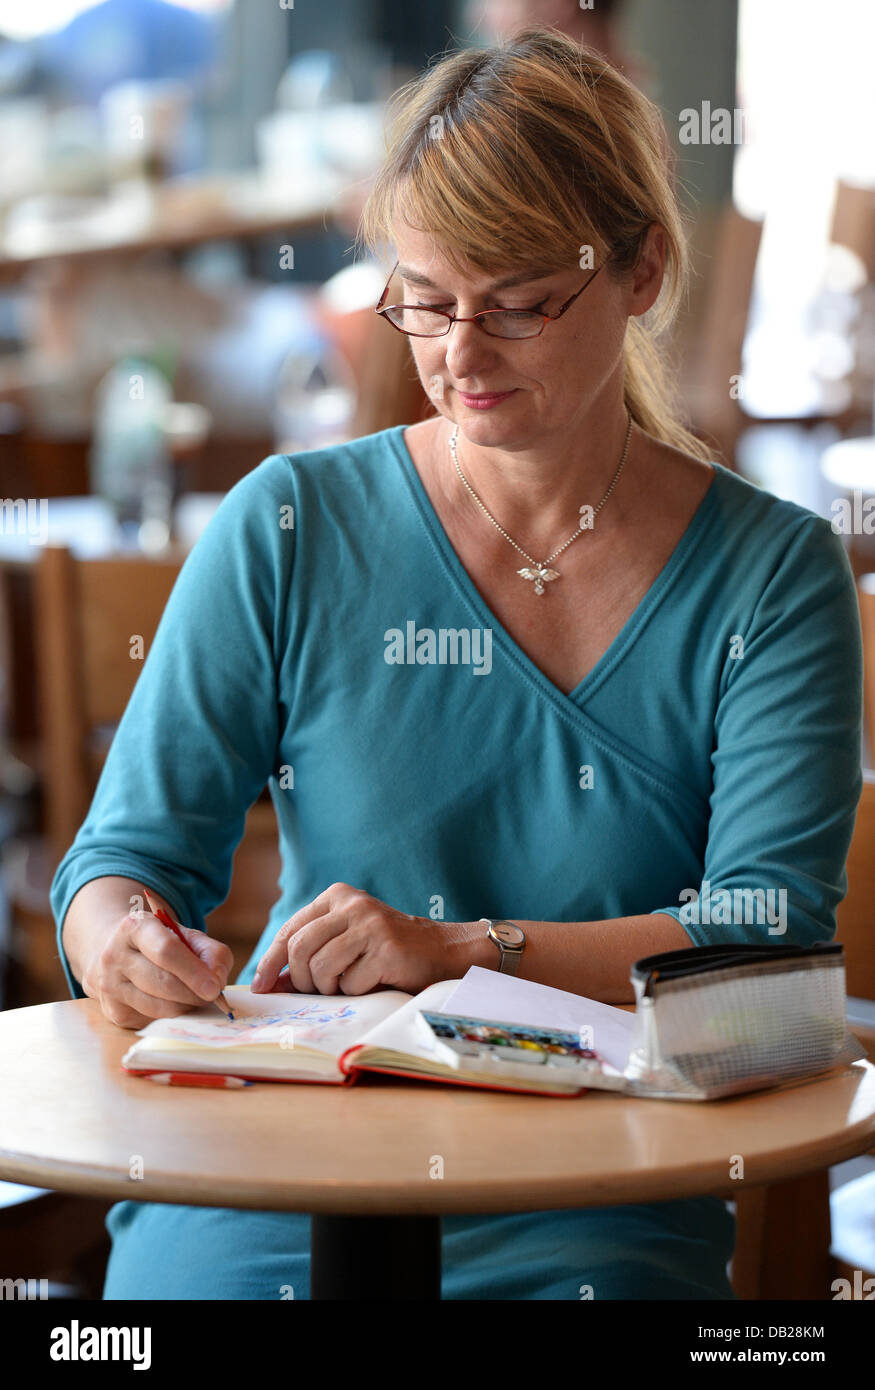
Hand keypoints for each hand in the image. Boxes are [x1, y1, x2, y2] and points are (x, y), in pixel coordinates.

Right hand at [81, 900, 233, 1029]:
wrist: (117, 952)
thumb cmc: (158, 942)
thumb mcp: (185, 935)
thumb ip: (210, 952)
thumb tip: (217, 981)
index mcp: (134, 927)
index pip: (166, 951)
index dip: (194, 971)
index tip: (214, 987)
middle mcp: (115, 955)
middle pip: (164, 983)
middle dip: (195, 993)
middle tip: (212, 995)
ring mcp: (111, 986)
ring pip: (160, 1007)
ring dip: (187, 1006)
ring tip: (195, 997)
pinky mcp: (114, 1011)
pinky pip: (154, 1020)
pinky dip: (173, 1015)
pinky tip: (176, 1003)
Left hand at [250, 882, 458, 995]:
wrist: (443, 951)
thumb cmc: (386, 953)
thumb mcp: (343, 945)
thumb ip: (308, 959)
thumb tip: (268, 984)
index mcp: (337, 896)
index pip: (289, 930)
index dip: (270, 961)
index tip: (261, 986)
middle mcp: (352, 904)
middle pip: (299, 948)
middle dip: (300, 980)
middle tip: (315, 992)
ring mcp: (370, 924)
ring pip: (320, 967)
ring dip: (328, 988)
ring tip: (347, 986)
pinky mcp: (387, 948)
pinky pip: (350, 982)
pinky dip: (356, 992)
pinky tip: (373, 983)